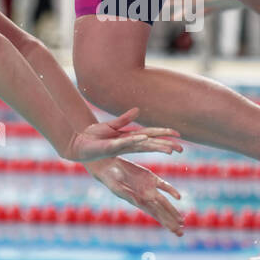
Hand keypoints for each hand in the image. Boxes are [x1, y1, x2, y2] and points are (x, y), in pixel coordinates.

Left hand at [68, 108, 182, 161]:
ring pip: (142, 145)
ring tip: (169, 149)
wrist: (78, 143)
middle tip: (181, 149)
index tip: (179, 135)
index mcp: (129, 138)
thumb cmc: (93, 136)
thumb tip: (138, 110)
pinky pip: (124, 142)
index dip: (165, 134)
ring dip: (156, 146)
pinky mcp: (110, 146)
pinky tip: (144, 139)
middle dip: (166, 145)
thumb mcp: (110, 125)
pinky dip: (134, 141)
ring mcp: (120, 146)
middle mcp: (128, 144)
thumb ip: (125, 118)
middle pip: (151, 143)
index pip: (151, 134)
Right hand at [86, 157, 184, 234]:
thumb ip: (129, 195)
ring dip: (173, 211)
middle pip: (162, 212)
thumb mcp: (118, 188)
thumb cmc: (111, 178)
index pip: (156, 215)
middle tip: (181, 233)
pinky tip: (178, 197)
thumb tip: (139, 202)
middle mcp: (146, 197)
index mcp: (139, 202)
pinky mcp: (151, 178)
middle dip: (172, 222)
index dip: (166, 223)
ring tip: (181, 221)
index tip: (175, 231)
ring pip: (165, 202)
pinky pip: (164, 186)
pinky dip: (171, 191)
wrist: (109, 166)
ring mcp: (149, 188)